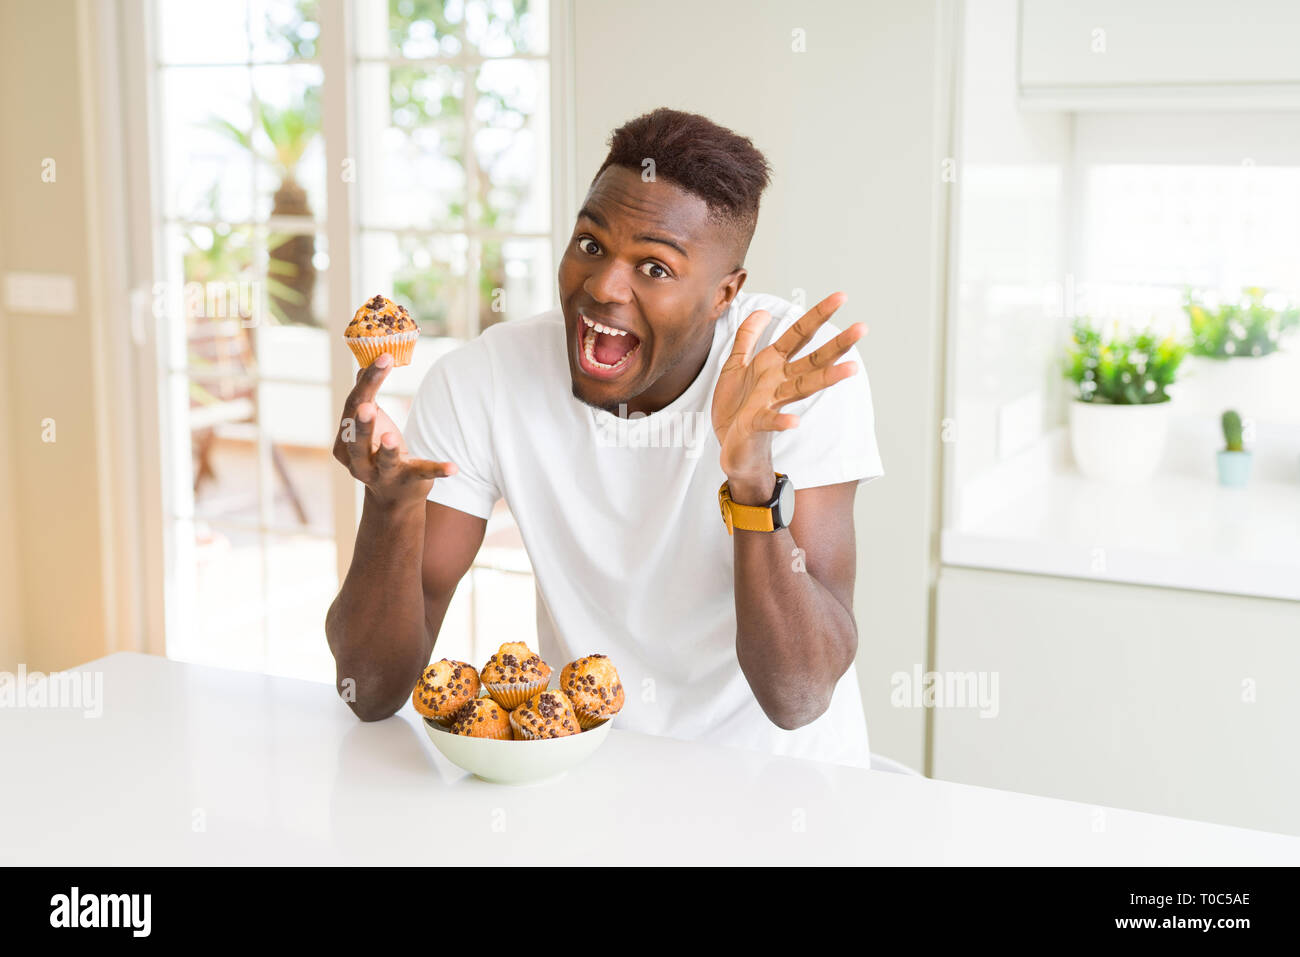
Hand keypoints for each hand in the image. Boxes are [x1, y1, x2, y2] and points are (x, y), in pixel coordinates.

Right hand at [333, 353, 457, 507]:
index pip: (353, 406)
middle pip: (358, 439)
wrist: (393, 498)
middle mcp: (358, 460)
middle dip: (362, 423)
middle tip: (368, 406)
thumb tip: (365, 361)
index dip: (368, 381)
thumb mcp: (372, 423)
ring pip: (384, 462)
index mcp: (346, 440)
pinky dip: (437, 470)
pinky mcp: (409, 482)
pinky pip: (422, 474)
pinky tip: (453, 468)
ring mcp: (383, 475)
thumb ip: (367, 395)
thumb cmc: (379, 450)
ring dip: (388, 450)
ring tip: (392, 436)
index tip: (384, 356)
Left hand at [711, 292, 866, 501]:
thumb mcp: (736, 365)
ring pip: (802, 387)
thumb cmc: (736, 407)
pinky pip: (770, 421)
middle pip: (813, 359)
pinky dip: (782, 422)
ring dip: (826, 378)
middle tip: (863, 328)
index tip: (842, 297)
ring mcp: (771, 403)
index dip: (818, 315)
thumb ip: (747, 338)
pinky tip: (795, 421)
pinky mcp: (756, 424)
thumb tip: (762, 310)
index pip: (799, 334)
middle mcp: (779, 381)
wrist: (731, 446)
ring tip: (850, 369)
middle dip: (837, 344)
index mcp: (773, 364)